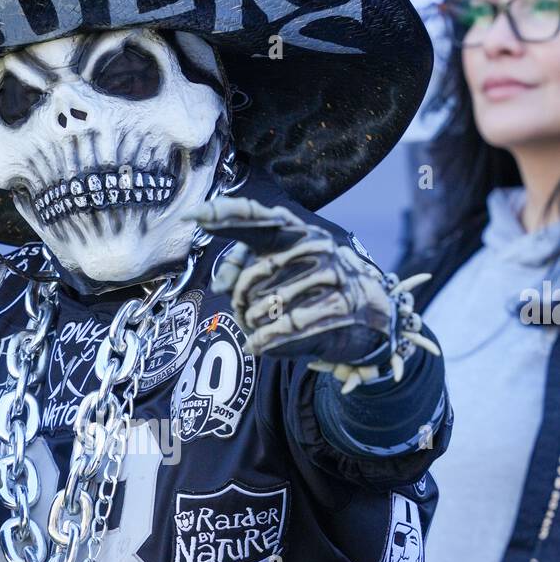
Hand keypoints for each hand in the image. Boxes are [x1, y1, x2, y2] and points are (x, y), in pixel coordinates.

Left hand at [184, 196, 435, 392]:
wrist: (368, 318)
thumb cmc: (312, 291)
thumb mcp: (278, 276)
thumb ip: (244, 269)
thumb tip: (222, 283)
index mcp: (296, 232)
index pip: (256, 218)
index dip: (224, 215)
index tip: (193, 215)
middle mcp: (315, 245)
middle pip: (251, 277)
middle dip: (239, 301)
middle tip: (242, 314)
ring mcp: (332, 273)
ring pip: (266, 305)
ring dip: (254, 324)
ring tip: (259, 328)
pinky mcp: (343, 305)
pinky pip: (288, 326)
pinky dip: (267, 340)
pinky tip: (257, 346)